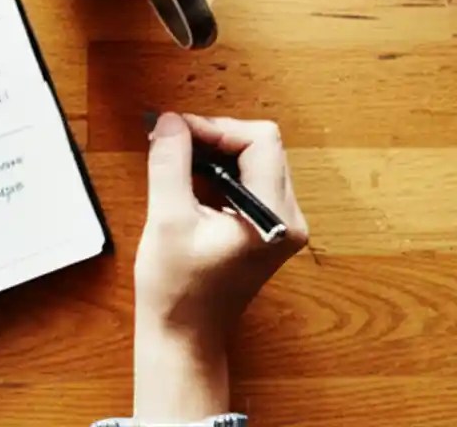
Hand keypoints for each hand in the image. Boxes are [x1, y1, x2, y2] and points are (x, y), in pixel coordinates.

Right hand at [132, 113, 308, 420]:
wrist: (184, 334)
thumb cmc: (177, 288)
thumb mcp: (167, 219)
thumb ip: (170, 163)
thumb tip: (169, 122)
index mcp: (274, 215)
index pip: (259, 141)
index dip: (215, 127)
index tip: (175, 131)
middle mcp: (289, 217)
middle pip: (262, 147)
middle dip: (215, 136)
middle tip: (173, 141)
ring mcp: (281, 224)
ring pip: (256, 160)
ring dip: (217, 152)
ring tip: (178, 160)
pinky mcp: (267, 229)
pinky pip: (250, 180)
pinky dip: (221, 170)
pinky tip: (191, 180)